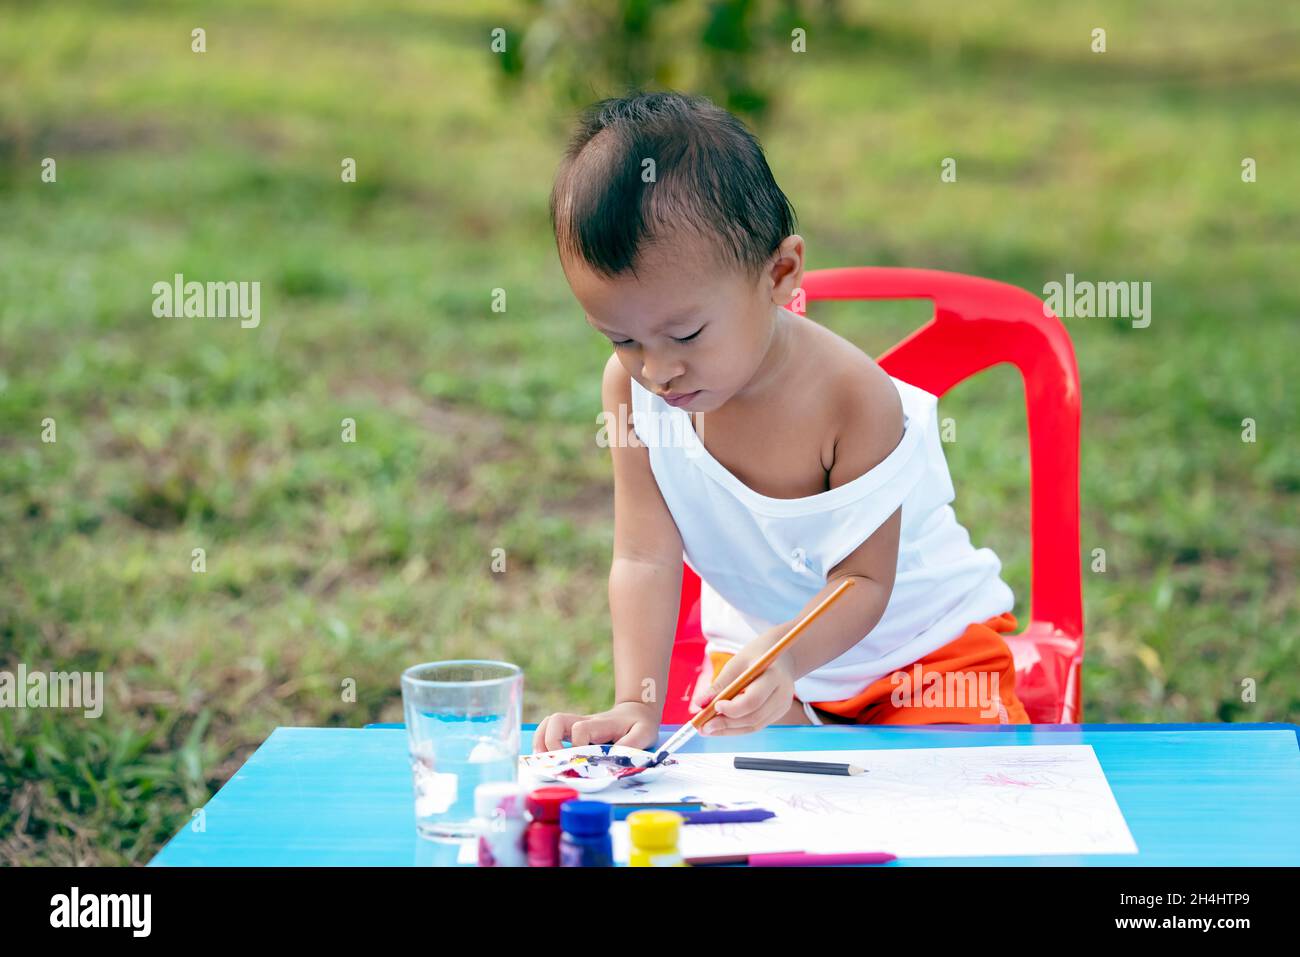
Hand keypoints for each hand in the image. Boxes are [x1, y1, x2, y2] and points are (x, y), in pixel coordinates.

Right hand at [532, 700, 659, 752]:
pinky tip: (546, 758)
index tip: (584, 761)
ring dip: (541, 741)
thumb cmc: (639, 724)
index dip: (578, 746)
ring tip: (543, 761)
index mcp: (600, 724)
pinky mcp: (572, 731)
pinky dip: (542, 743)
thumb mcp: (644, 733)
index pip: (580, 729)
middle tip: (555, 762)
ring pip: (548, 723)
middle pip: (555, 720)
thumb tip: (613, 758)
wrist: (636, 711)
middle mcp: (583, 722)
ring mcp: (575, 725)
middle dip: (550, 742)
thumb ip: (631, 744)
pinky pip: (549, 730)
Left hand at [695, 635, 798, 736]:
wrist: (782, 657)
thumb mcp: (737, 662)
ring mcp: (782, 706)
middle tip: (702, 726)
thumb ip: (720, 684)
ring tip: (706, 729)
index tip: (713, 707)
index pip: (753, 699)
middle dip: (725, 724)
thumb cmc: (757, 655)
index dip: (732, 708)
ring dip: (728, 730)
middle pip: (753, 717)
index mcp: (774, 676)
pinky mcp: (778, 713)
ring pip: (754, 725)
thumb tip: (699, 703)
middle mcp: (782, 695)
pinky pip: (756, 725)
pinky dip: (737, 728)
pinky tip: (720, 726)